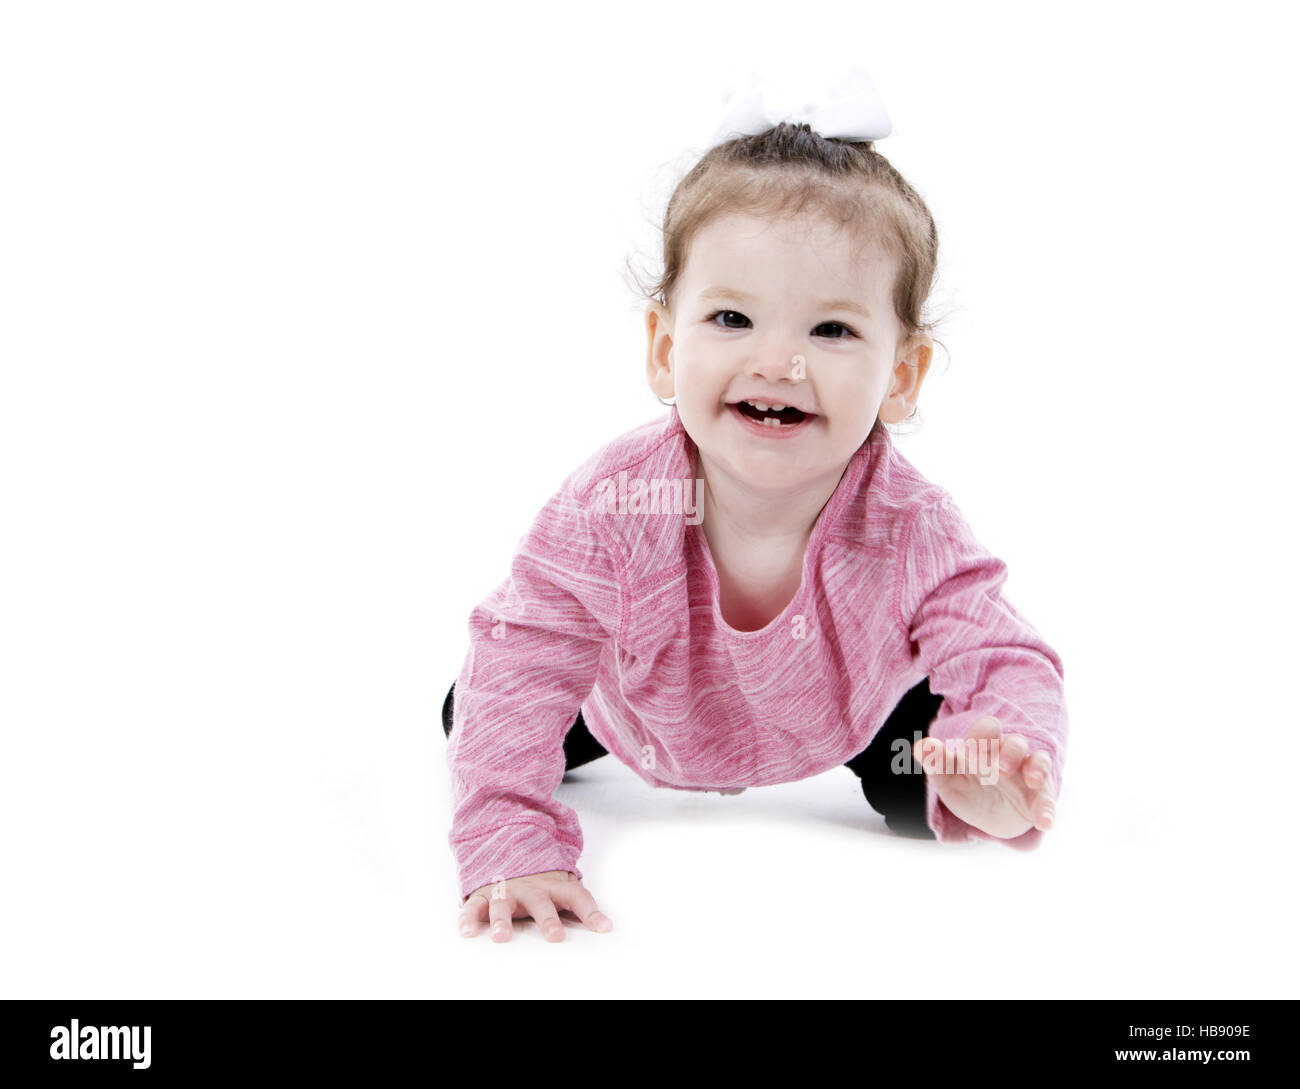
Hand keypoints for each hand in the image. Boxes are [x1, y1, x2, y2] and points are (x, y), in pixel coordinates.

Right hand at [458, 870, 612, 942]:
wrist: (507, 850)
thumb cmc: (540, 881)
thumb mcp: (562, 886)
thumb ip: (579, 904)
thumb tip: (607, 927)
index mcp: (553, 886)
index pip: (576, 896)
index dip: (591, 911)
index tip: (604, 927)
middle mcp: (529, 888)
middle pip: (539, 902)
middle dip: (547, 919)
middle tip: (555, 936)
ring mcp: (505, 891)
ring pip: (503, 904)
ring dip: (502, 920)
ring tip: (502, 936)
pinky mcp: (483, 896)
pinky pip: (473, 907)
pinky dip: (468, 918)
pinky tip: (468, 932)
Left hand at [911, 715, 1055, 839]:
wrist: (986, 817)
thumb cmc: (967, 789)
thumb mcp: (948, 779)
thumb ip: (936, 762)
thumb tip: (921, 746)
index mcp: (985, 746)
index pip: (988, 729)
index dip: (981, 736)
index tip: (969, 754)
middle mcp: (1010, 756)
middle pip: (1016, 743)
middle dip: (1010, 751)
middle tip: (1000, 768)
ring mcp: (1028, 776)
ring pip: (1039, 762)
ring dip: (1037, 769)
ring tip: (1033, 781)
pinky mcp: (1040, 799)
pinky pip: (1048, 800)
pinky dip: (1048, 810)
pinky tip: (1045, 823)